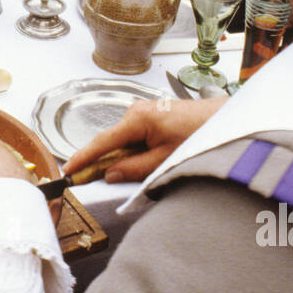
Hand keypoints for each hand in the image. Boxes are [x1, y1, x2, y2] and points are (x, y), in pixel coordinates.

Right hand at [63, 96, 225, 183]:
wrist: (224, 119)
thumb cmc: (199, 135)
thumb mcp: (165, 159)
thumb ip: (134, 168)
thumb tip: (109, 174)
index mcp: (137, 119)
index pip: (102, 142)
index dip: (83, 158)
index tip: (68, 170)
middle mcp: (136, 111)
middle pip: (111, 142)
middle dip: (107, 162)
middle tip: (100, 182)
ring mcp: (144, 112)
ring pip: (125, 141)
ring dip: (127, 158)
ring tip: (147, 169)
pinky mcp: (152, 116)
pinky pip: (135, 137)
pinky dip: (136, 151)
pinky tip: (150, 160)